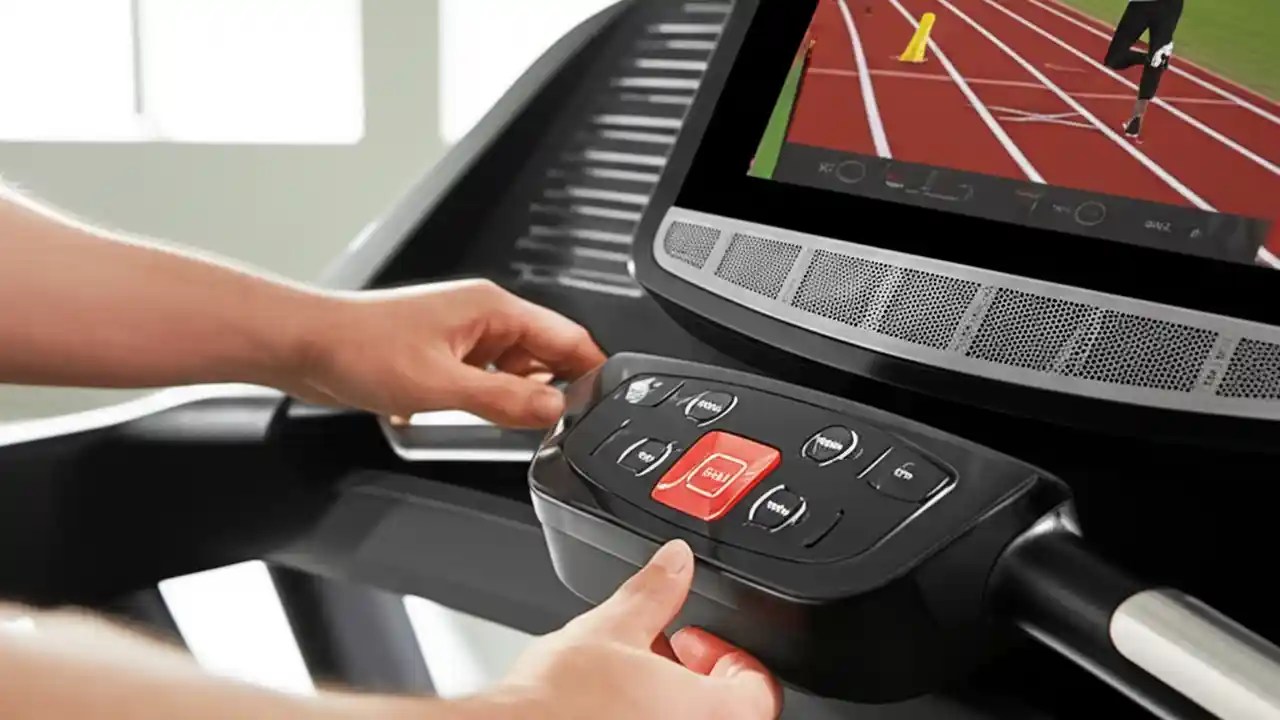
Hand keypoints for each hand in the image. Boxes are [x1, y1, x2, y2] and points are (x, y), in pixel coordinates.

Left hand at [287, 279, 605, 426]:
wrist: (306, 345)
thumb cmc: (360, 347)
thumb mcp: (444, 385)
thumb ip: (506, 401)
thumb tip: (553, 410)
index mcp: (493, 308)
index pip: (567, 337)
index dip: (590, 372)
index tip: (602, 404)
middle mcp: (482, 317)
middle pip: (543, 356)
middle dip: (547, 391)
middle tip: (543, 426)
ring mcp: (462, 335)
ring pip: (512, 371)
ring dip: (511, 398)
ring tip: (489, 420)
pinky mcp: (442, 354)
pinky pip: (483, 379)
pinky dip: (484, 399)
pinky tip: (465, 416)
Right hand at [480, 540, 782, 719]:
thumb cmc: (559, 707)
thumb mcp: (610, 629)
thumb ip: (653, 592)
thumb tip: (675, 561)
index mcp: (716, 716)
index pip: (757, 686)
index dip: (726, 653)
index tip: (692, 637)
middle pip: (727, 712)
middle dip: (693, 676)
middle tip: (659, 653)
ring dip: (670, 703)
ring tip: (629, 681)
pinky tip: (609, 711)